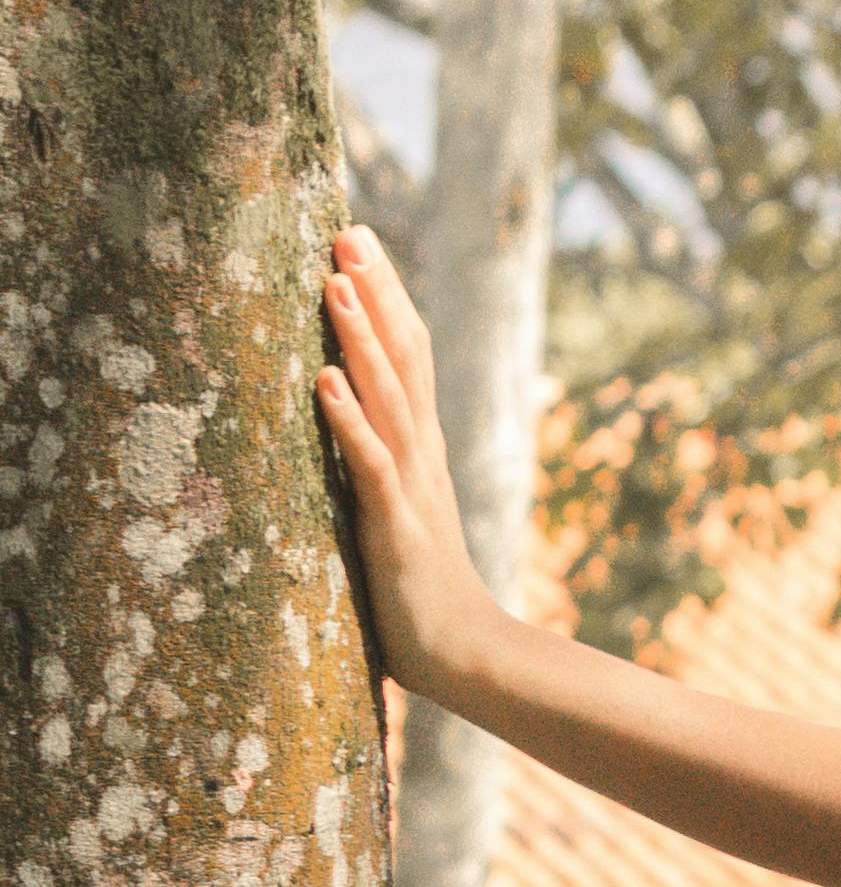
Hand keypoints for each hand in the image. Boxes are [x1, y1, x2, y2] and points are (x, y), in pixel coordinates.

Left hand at [315, 228, 494, 699]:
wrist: (470, 658)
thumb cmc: (426, 598)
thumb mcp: (402, 515)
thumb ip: (384, 470)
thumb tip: (354, 427)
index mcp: (420, 450)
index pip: (408, 356)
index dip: (386, 297)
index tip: (358, 239)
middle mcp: (421, 456)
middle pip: (404, 357)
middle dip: (376, 292)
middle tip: (349, 228)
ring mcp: (411, 488)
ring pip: (387, 397)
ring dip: (360, 337)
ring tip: (333, 280)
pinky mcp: (397, 526)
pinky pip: (370, 464)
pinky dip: (348, 419)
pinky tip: (324, 381)